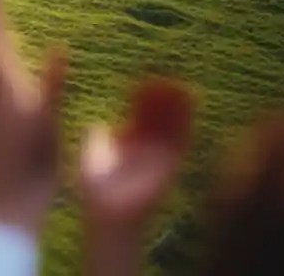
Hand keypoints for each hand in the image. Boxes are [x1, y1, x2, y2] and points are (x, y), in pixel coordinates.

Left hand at [79, 78, 192, 275]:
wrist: (106, 215)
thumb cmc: (97, 191)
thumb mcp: (95, 156)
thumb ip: (98, 140)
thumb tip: (98, 126)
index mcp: (130, 140)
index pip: (140, 110)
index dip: (143, 92)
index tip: (143, 73)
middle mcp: (147, 145)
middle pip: (159, 113)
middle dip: (163, 93)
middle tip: (165, 69)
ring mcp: (159, 154)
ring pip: (174, 123)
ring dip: (178, 104)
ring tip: (179, 81)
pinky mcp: (170, 165)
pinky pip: (182, 140)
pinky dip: (187, 122)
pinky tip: (187, 104)